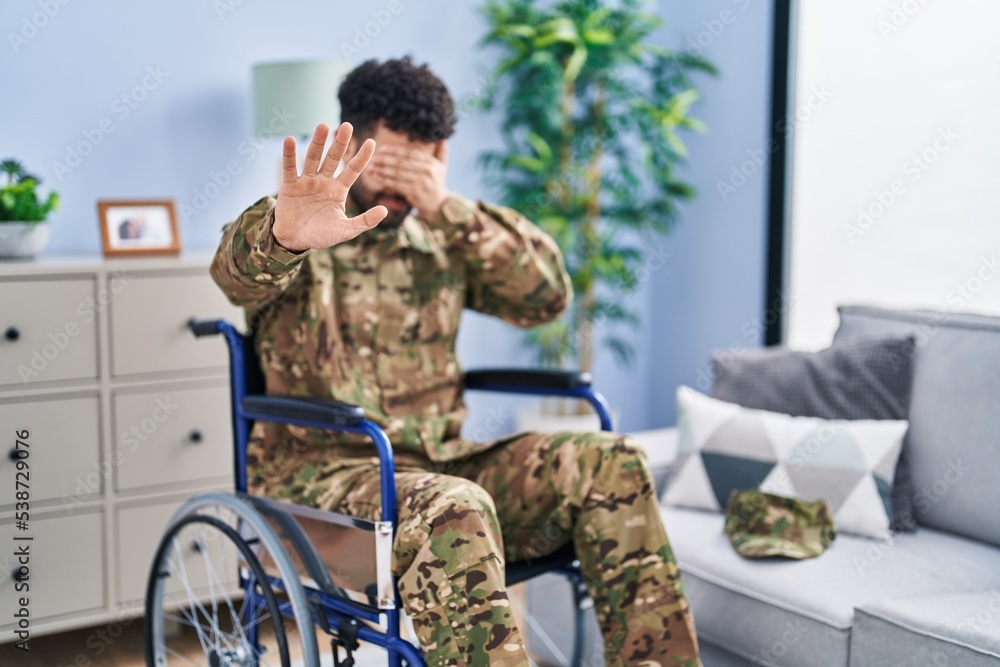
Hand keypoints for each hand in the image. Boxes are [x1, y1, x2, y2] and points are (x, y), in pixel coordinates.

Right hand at [272, 123, 387, 251]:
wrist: (295, 241)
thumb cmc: (321, 235)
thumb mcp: (346, 230)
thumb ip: (365, 221)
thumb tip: (384, 210)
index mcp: (339, 190)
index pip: (353, 170)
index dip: (362, 157)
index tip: (372, 142)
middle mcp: (324, 181)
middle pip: (333, 158)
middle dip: (340, 143)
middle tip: (347, 126)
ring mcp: (307, 181)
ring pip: (313, 158)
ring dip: (318, 142)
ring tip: (323, 126)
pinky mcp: (289, 185)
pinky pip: (290, 167)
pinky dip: (289, 154)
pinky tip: (289, 140)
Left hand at [370, 141, 448, 220]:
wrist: (439, 206)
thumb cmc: (437, 184)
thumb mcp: (442, 168)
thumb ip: (441, 153)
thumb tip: (443, 138)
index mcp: (431, 162)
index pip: (411, 153)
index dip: (395, 150)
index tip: (382, 148)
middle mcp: (427, 170)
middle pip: (402, 162)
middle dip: (386, 159)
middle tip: (373, 157)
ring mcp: (421, 182)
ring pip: (397, 173)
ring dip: (382, 169)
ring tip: (371, 166)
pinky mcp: (414, 192)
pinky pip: (396, 184)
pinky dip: (384, 180)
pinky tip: (375, 176)